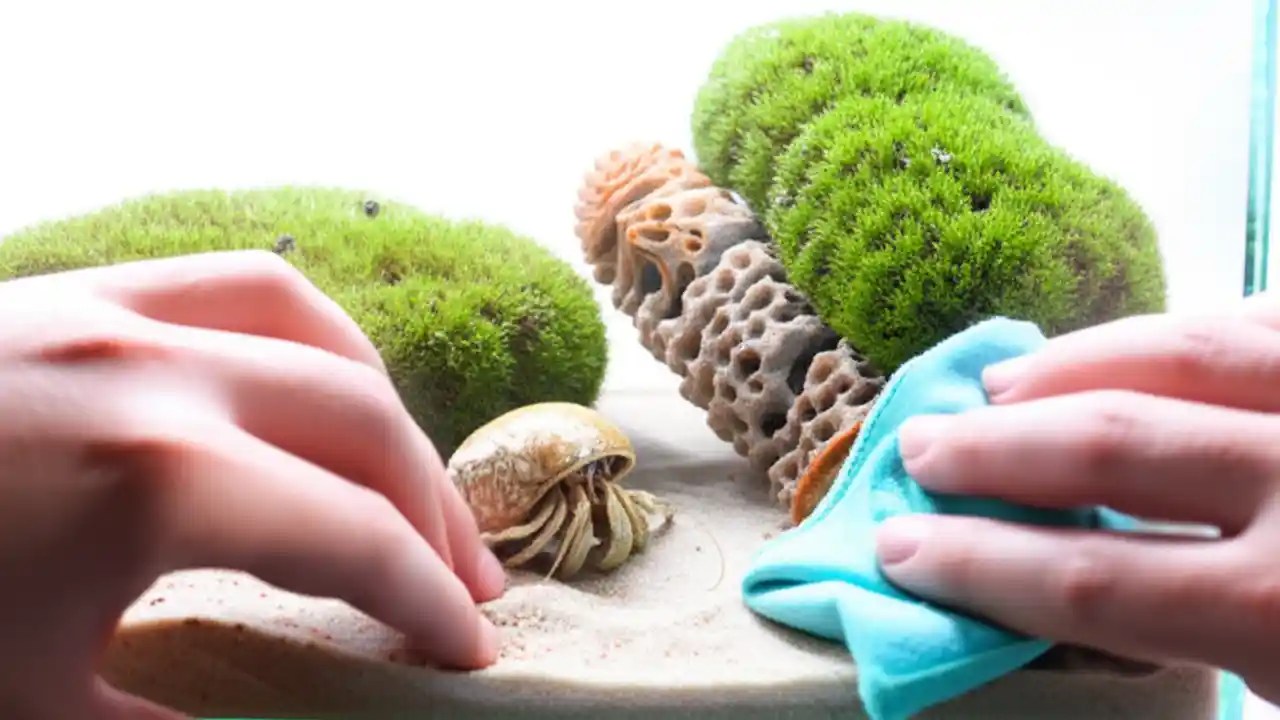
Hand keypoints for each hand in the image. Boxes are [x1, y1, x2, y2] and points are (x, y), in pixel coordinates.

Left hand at [0, 251, 505, 719]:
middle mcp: (161, 373)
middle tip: (466, 579)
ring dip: (385, 413)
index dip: (429, 601)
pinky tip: (310, 387)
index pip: (358, 539)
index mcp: (160, 484)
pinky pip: (238, 287)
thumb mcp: (27, 702)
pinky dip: (307, 338)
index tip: (469, 647)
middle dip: (437, 513)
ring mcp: (115, 312)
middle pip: (367, 426)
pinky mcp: (74, 288)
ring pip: (318, 334)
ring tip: (408, 480)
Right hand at [874, 292, 1279, 701]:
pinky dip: (1186, 326)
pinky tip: (1140, 345)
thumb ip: (1191, 644)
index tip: (900, 550)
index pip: (1090, 580)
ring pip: (1185, 351)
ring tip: (1004, 382)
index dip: (978, 564)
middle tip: (924, 445)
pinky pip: (1264, 314)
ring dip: (1072, 363)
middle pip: (1112, 445)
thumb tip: (1060, 590)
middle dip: (994, 446)